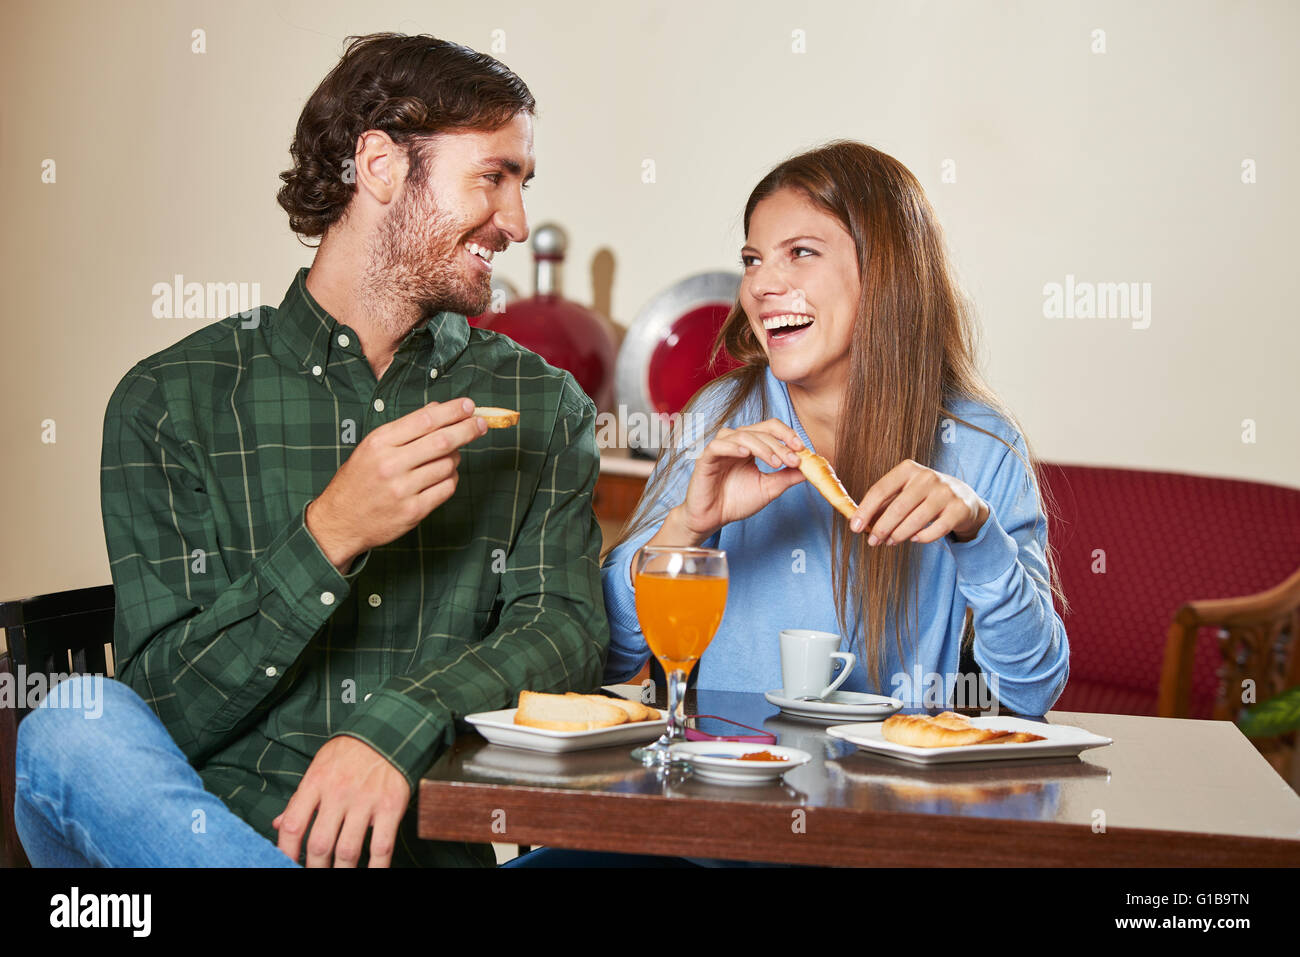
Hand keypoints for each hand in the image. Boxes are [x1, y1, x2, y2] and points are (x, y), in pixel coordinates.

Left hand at [272, 735, 409, 867]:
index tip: (286, 865)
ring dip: (341, 871)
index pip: (292, 825)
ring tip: (338, 875)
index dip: (285, 852)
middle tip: (315, 873)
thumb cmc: (349, 752)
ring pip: (348, 850)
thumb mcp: (319, 768)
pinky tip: (371, 873)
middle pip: (320, 844)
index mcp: (316, 783)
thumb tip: (277, 825)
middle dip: (315, 868)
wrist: (388, 731)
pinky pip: (382, 846)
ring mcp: (366, 801)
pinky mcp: (391, 806)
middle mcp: (338, 793)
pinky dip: (376, 867)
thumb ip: (300, 799)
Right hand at [306, 398, 488, 570]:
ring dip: (456, 458)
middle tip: (482, 424)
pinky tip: (444, 475)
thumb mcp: (373, 447)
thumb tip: (437, 408)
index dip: (452, 410)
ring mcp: (402, 490)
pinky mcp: (413, 511)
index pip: (425, 419)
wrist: (340, 521)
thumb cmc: (359, 480)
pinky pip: (446, 488)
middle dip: (468, 429)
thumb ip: (405, 428)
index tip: (469, 405)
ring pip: (448, 465)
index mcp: (380, 442)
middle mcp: (391, 464)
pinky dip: (451, 479)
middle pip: (442, 441)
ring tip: (449, 456)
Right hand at [676, 419, 807, 539]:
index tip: (802, 449)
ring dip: (762, 446)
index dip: (787, 435)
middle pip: (760, 430)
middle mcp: (736, 442)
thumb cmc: (736, 502)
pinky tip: (745, 454)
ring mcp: (720, 448)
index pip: (770, 429)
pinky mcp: (705, 458)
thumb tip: (811, 469)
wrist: (713, 519)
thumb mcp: (769, 488)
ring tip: (774, 462)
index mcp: (751, 446)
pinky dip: (733, 446)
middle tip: (793, 459)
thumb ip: (787, 477)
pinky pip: (718, 445)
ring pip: (742, 435)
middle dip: (780, 444)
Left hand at [849, 459, 988, 545]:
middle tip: (872, 542)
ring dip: (898, 535)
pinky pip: (935, 530)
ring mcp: (945, 492)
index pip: (880, 490)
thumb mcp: (905, 491)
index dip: (865, 510)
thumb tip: (860, 523)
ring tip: (890, 542)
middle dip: (881, 528)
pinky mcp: (959, 509)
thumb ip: (884, 504)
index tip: (855, 528)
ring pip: (915, 521)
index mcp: (908, 469)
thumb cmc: (925, 496)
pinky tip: (914, 538)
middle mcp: (927, 477)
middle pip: (897, 508)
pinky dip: (921, 538)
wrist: (964, 498)